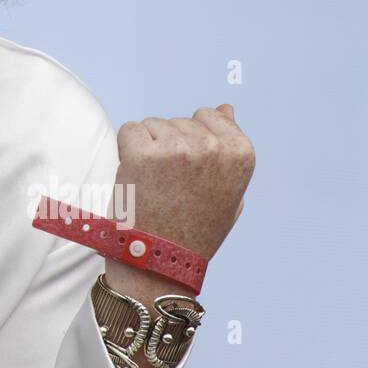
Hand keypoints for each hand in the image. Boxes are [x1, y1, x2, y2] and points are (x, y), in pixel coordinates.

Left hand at [113, 104, 254, 264]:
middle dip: (169, 146)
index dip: (192, 142)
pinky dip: (127, 150)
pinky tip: (136, 178)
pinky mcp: (144, 153)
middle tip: (169, 185)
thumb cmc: (194, 229)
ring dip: (148, 149)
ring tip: (154, 185)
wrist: (160, 260)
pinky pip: (129, 130)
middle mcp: (212, 147)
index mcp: (240, 153)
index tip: (188, 172)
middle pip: (178, 122)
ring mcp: (178, 149)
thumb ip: (230, 148)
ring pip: (153, 124)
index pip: (208, 116)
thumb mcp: (228, 191)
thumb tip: (226, 108)